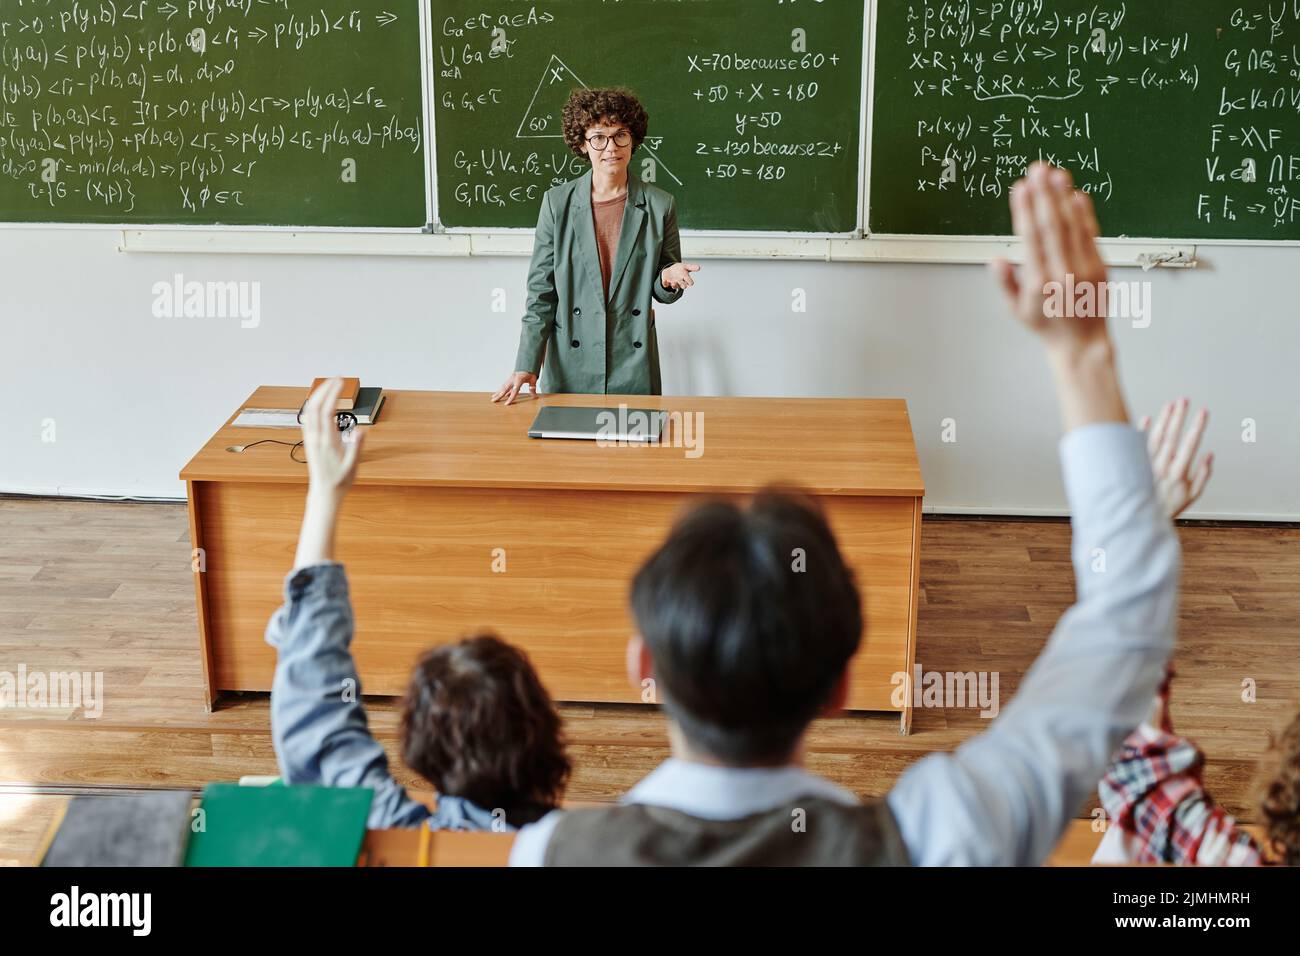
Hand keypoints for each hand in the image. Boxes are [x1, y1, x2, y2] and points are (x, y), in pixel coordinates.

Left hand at [294, 377, 365, 568]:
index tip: (341, 382)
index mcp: (327, 441)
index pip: (327, 411)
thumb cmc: (340, 481)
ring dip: (318, 395)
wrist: (324, 493)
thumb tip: (362, 430)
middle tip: (338, 377)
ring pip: (310, 411)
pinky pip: (308, 418)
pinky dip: (314, 405)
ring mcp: (310, 439)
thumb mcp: (353, 466)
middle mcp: (316, 438)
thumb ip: (357, 447)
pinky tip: (320, 402)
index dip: (333, 393)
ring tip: (330, 385)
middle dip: (325, 388)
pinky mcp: (309, 441)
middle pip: (315, 406)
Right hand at [492, 371, 538, 404]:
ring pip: (503, 387)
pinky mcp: (510, 378)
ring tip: (492, 398)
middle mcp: (513, 379)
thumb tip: (534, 396)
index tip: (506, 404)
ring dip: (497, 393)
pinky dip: (501, 389)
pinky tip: (498, 393)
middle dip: (498, 395)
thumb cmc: (530, 370)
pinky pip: (504, 385)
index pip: (514, 391)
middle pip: (504, 389)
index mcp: (518, 379)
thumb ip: (532, 387)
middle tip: (493, 401)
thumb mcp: (533, 378)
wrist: (527, 362)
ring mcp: (510, 378)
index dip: (510, 398)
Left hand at [661, 262, 699, 290]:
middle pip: (683, 286)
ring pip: (674, 286)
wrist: (670, 271)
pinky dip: (665, 283)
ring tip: (673, 282)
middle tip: (683, 285)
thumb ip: (692, 267)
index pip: (690, 282)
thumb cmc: (680, 270)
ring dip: (674, 284)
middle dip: (683, 285)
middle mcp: (680, 282)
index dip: (690, 282)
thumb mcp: (686, 267)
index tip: (690, 282)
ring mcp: (673, 282)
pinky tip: (665, 282)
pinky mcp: (666, 282)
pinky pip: (665, 284)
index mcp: (685, 278)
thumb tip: (699, 267)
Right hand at [991, 163, 1126, 430]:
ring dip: (1064, 197)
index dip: (1025, 210)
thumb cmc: (1047, 327)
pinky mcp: (1101, 266)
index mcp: (1040, 283)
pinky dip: (1085, 213)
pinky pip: (1092, 234)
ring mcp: (1085, 268)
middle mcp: (1064, 272)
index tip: (1020, 188)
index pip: (1031, 238)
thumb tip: (995, 260)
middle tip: (1037, 168)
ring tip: (1056, 173)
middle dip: (1044, 194)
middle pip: (1052, 224)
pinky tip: (1077, 195)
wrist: (1083, 344)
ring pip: (1073, 225)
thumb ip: (1006, 283)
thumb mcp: (1016, 311)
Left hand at [1139, 398, 1212, 519]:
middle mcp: (1160, 466)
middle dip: (1179, 416)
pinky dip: (1140, 431)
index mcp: (1177, 472)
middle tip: (1185, 399)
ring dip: (1163, 419)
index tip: (1203, 411)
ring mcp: (1146, 463)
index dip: (1197, 426)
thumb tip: (1210, 455)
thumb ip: (1203, 475)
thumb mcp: (1192, 495)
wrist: (1139, 517)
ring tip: (1171, 404)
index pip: (1189, 444)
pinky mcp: (1134, 464)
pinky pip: (1137, 445)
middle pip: (1171, 436)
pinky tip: (1146, 418)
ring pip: (1154, 437)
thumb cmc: (1168, 506)